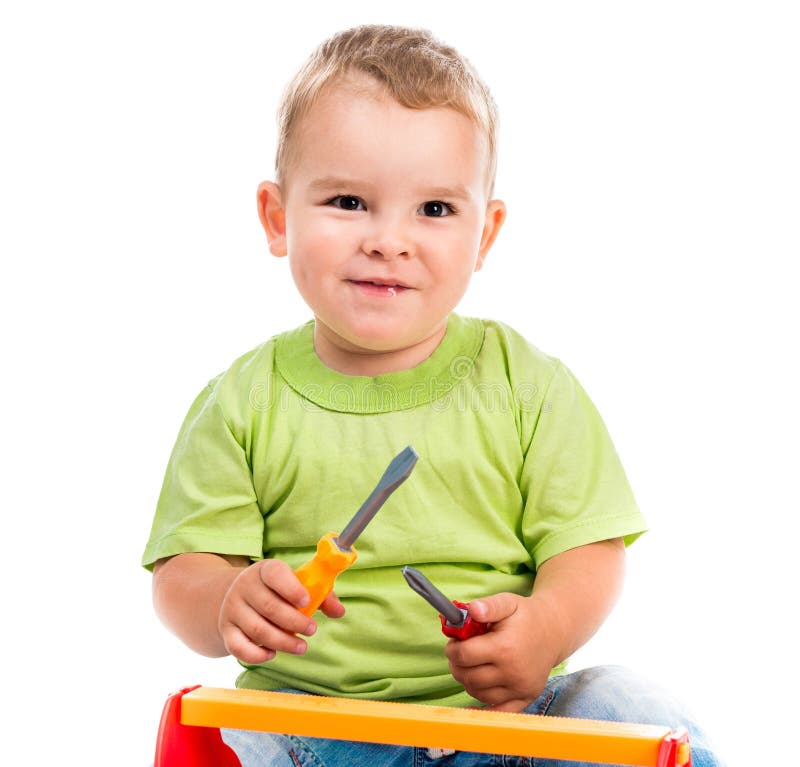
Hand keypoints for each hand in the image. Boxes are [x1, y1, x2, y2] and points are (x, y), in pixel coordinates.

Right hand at [218, 558, 344, 664]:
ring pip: (258, 630)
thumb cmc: (276, 590)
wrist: (236, 595)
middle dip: (294, 622)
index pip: (274, 574)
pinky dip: (257, 655)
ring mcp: (232, 609)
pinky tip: (273, 654)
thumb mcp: (295, 584)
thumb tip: (339, 611)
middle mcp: (245, 587)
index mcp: (265, 570)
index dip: (291, 588)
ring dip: (283, 642)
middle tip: (312, 630)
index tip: (306, 601)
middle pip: (269, 607)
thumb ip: (320, 595)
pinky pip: (239, 647)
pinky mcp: (226, 630)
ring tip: (301, 647)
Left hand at [444, 592, 560, 711]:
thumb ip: (488, 606)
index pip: (464, 655)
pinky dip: (482, 708)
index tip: (454, 643)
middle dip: (456, 665)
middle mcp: (513, 672)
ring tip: (472, 664)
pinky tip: (473, 701)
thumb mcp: (507, 602)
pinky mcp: (526, 698)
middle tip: (460, 653)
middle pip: (468, 677)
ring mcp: (520, 688)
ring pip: (477, 693)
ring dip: (467, 680)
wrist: (554, 631)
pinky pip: (498, 711)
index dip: (452, 648)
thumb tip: (472, 610)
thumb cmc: (526, 615)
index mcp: (505, 648)